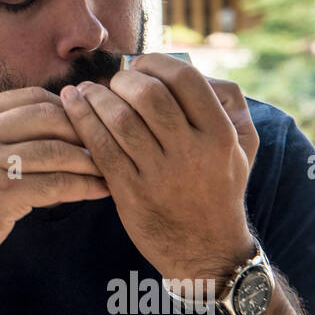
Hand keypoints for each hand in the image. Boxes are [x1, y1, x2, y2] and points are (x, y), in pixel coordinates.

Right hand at [0, 86, 110, 289]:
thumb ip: (1, 136)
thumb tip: (59, 123)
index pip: (31, 97)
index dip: (68, 108)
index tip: (90, 125)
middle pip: (48, 116)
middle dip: (84, 130)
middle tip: (110, 145)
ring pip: (55, 150)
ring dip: (91, 161)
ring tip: (112, 169)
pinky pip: (55, 184)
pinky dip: (84, 187)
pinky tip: (100, 191)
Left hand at [59, 55, 256, 282]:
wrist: (207, 251)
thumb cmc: (220, 186)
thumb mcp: (243, 145)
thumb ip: (229, 102)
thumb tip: (191, 65)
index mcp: (220, 134)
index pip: (184, 79)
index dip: (155, 63)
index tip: (140, 66)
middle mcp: (192, 153)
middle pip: (147, 94)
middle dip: (122, 80)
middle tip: (112, 81)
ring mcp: (160, 175)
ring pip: (119, 119)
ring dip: (95, 97)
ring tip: (85, 90)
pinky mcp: (131, 194)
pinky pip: (101, 148)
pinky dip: (81, 121)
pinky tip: (72, 106)